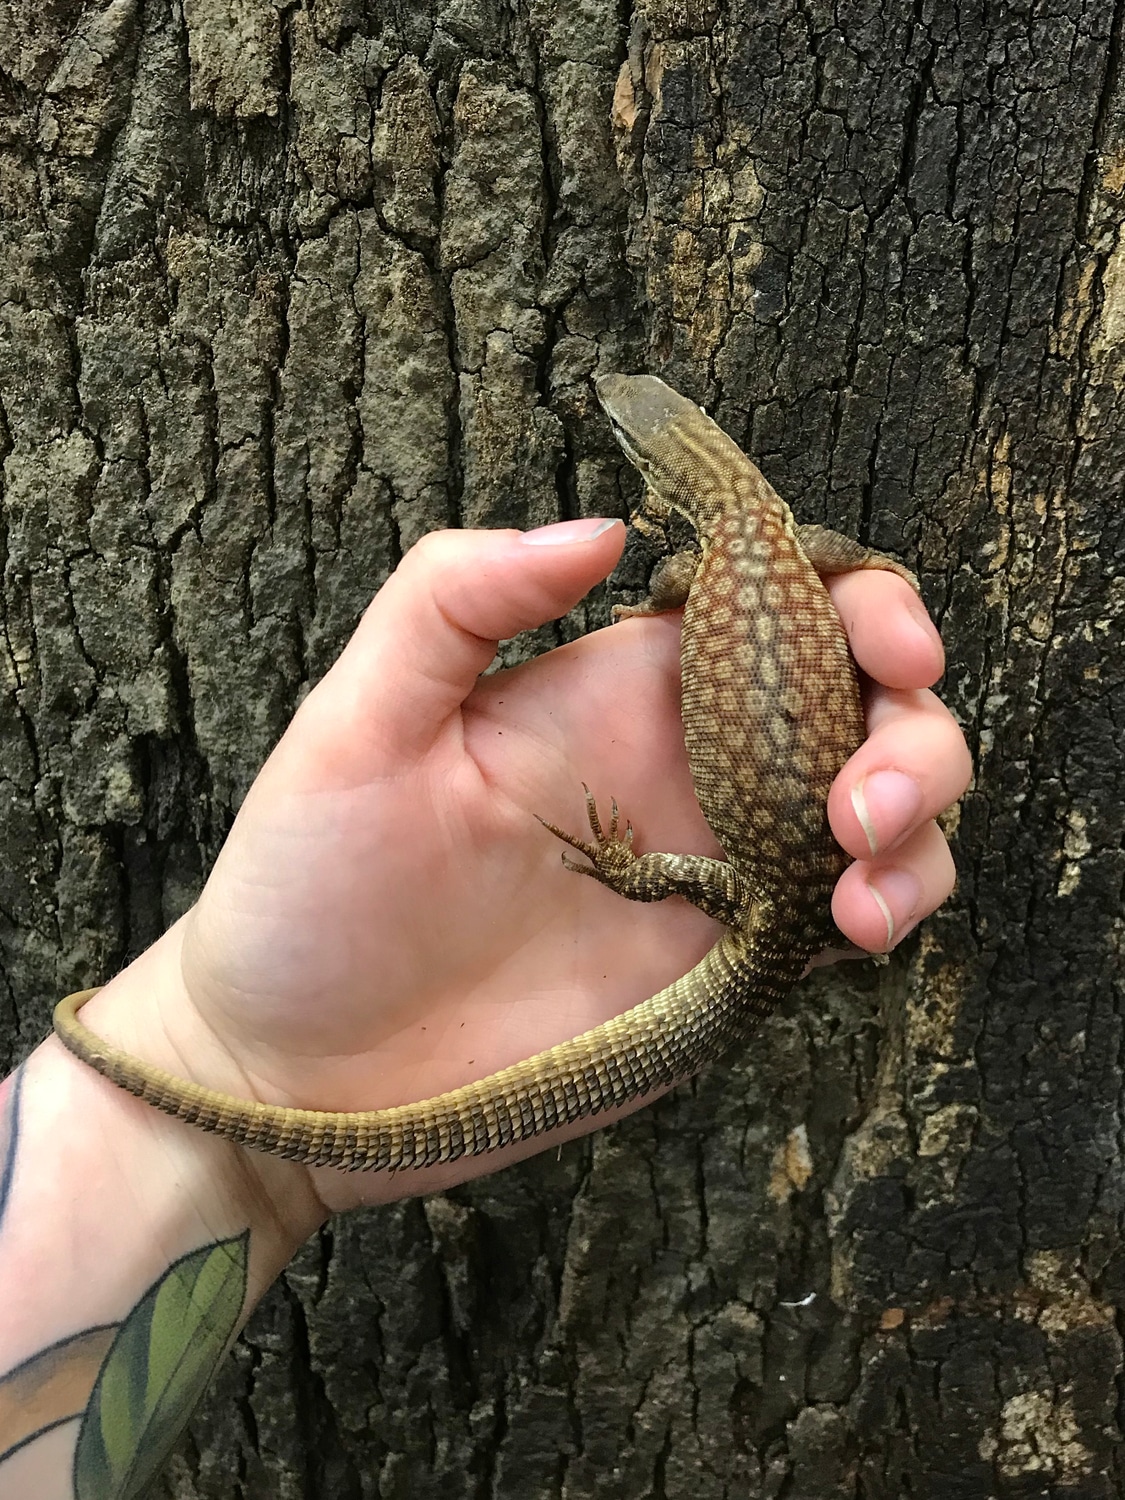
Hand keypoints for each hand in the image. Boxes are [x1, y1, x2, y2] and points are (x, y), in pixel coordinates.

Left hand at [85, 519, 968, 1211]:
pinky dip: (893, 904)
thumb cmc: (306, 889)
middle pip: (858, 704)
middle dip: (909, 726)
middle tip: (860, 795)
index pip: (776, 605)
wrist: (297, 1073)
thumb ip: (455, 600)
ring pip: (881, 809)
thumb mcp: (355, 723)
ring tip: (857, 866)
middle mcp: (687, 767)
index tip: (882, 639)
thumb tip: (600, 526)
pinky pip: (852, 917)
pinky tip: (851, 926)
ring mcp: (718, 870)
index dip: (855, 603)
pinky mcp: (727, 967)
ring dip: (918, 816)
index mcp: (616, 687)